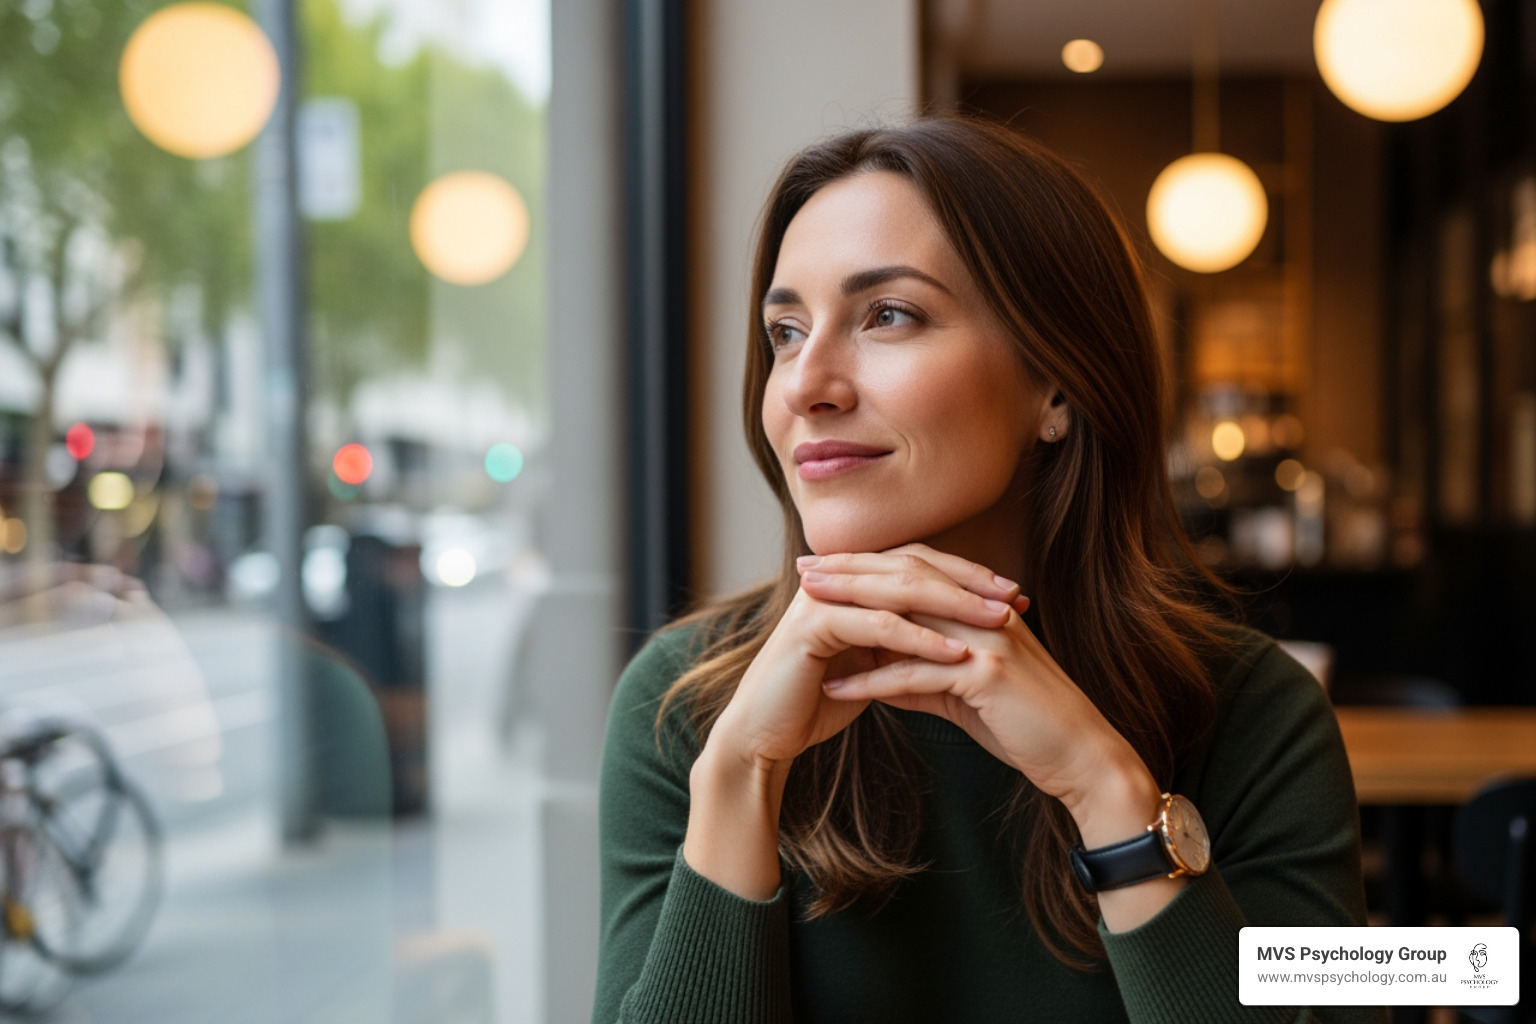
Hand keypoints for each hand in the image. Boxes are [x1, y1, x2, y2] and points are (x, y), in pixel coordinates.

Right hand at [685, 546, 1021, 899]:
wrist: (764, 736)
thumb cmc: (815, 703)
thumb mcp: (871, 664)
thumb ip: (901, 642)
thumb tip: (956, 635)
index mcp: (848, 582)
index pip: (916, 564)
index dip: (965, 576)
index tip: (1011, 595)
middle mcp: (834, 580)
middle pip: (912, 566)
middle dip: (968, 581)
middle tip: (1013, 597)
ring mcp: (821, 598)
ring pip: (898, 590)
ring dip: (954, 605)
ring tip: (998, 621)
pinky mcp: (813, 626)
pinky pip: (878, 625)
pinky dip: (920, 638)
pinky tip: (956, 652)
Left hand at [797, 544, 1151, 816]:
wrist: (1082, 758)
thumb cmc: (1025, 727)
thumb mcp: (964, 695)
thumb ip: (923, 678)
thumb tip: (877, 677)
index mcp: (980, 608)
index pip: (914, 571)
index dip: (867, 566)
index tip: (821, 567)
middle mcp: (984, 613)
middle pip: (905, 580)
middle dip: (850, 575)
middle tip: (803, 574)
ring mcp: (988, 640)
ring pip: (907, 618)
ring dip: (851, 617)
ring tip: (805, 621)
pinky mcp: (988, 675)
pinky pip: (916, 672)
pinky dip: (872, 680)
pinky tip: (837, 689)